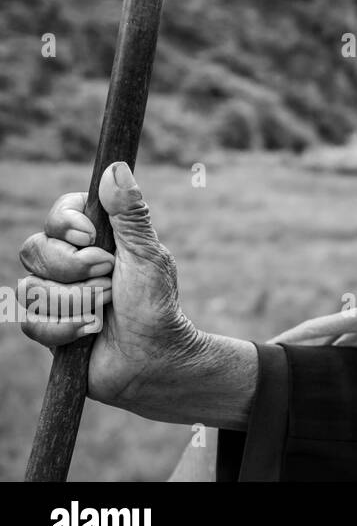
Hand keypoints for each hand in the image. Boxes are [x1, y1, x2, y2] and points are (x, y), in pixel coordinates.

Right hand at [18, 162, 202, 410]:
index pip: (59, 214)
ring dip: (76, 301)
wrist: (153, 357)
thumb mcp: (147, 255)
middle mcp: (69, 263)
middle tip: (108, 278)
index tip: (93, 237)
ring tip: (105, 309)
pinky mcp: (46, 326)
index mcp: (96, 240)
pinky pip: (31, 320)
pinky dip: (65, 327)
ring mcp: (54, 294)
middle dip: (74, 268)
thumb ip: (130, 214)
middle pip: (35, 248)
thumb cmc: (156, 304)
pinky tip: (89, 331)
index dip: (68, 223)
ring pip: (31, 286)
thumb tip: (116, 167)